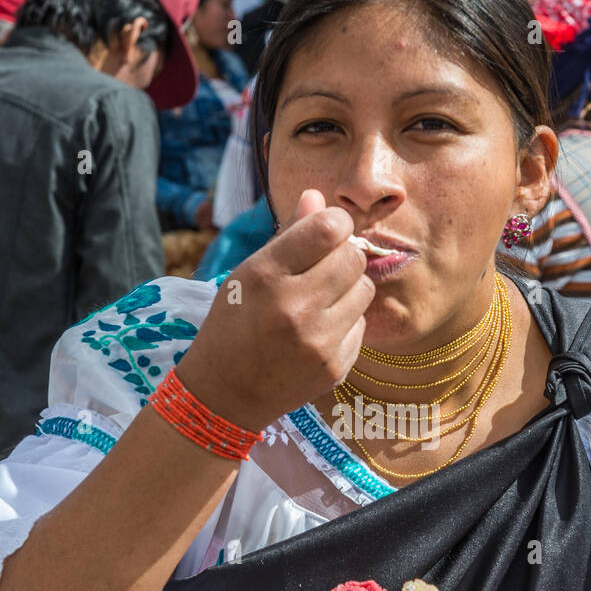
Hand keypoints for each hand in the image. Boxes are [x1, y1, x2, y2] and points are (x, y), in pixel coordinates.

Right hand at [176, 188, 375, 430]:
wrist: (226, 394)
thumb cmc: (233, 324)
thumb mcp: (247, 274)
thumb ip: (288, 234)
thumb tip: (318, 196)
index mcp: (265, 276)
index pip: (329, 228)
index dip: (335, 225)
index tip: (328, 233)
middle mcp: (293, 306)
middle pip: (353, 257)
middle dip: (342, 257)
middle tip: (320, 271)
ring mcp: (317, 340)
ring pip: (365, 289)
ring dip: (348, 289)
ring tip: (318, 302)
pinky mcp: (335, 365)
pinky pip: (361, 324)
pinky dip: (345, 322)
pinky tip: (317, 332)